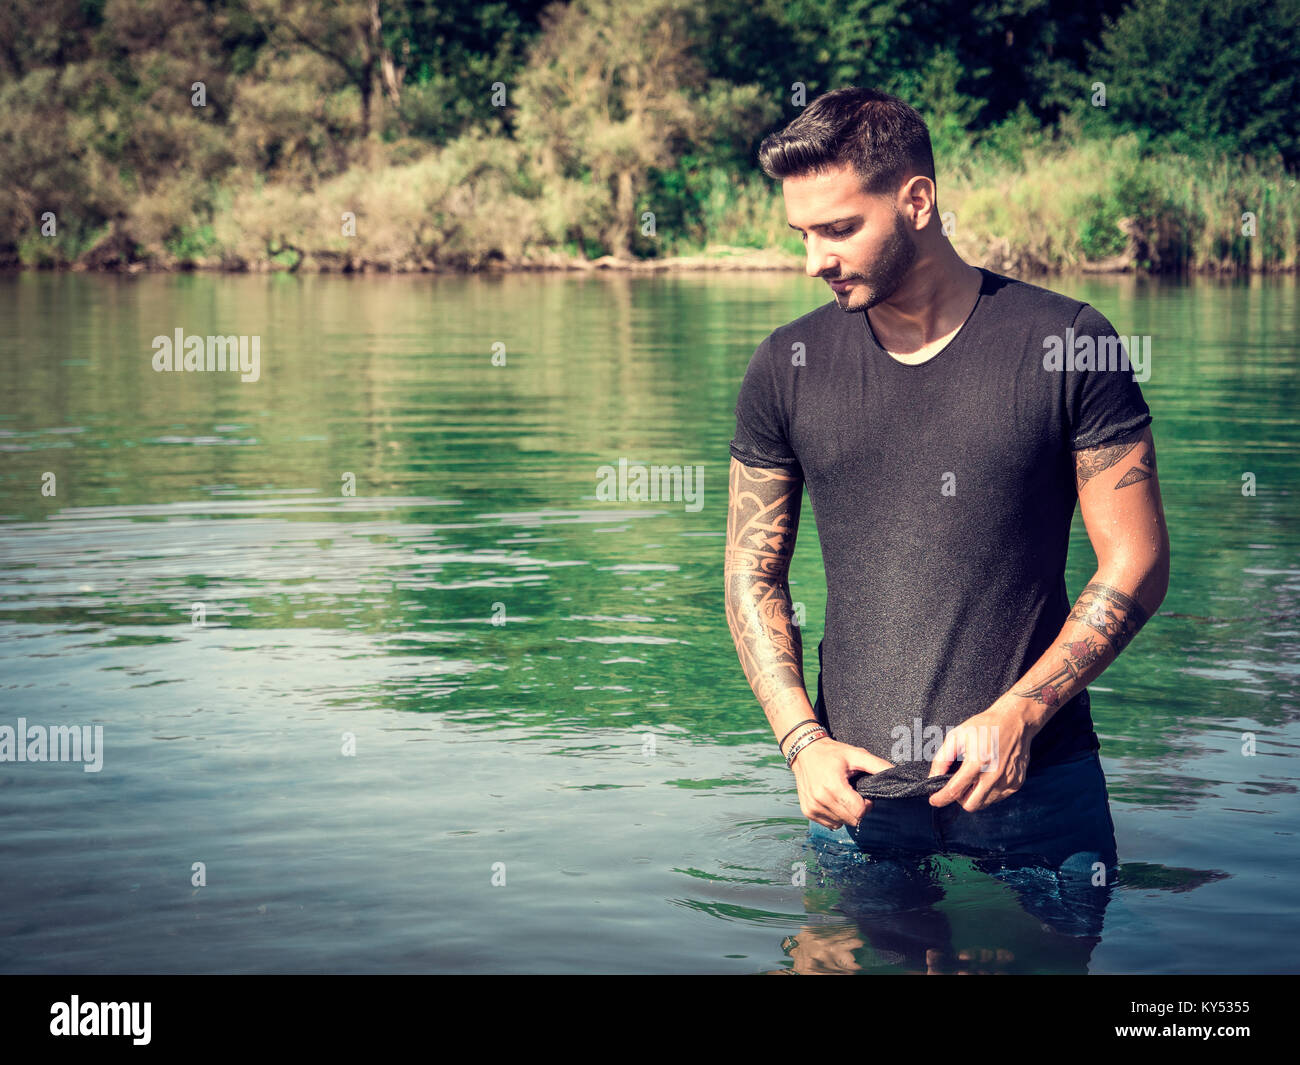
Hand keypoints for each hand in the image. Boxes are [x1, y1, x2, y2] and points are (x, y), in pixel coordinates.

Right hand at [791, 737, 893, 829]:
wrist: (805, 752)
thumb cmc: (832, 753)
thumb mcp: (856, 755)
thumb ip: (877, 765)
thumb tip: (896, 773)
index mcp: (833, 786)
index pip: (859, 812)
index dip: (867, 805)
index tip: (863, 794)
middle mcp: (820, 799)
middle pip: (852, 820)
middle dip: (857, 809)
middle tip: (853, 794)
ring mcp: (812, 807)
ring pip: (841, 823)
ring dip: (845, 813)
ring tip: (841, 795)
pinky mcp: (808, 811)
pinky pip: (830, 824)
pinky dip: (835, 815)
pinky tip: (832, 800)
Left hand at [927, 694, 1040, 811]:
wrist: (1015, 721)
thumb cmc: (984, 726)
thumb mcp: (957, 736)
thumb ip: (942, 759)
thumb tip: (932, 777)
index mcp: (977, 762)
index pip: (955, 791)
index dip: (941, 798)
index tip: (934, 800)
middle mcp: (994, 775)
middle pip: (970, 805)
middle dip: (959, 798)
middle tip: (957, 785)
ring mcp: (1007, 781)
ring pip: (984, 804)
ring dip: (974, 795)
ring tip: (974, 777)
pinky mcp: (1016, 783)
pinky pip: (997, 797)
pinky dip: (988, 791)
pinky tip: (987, 775)